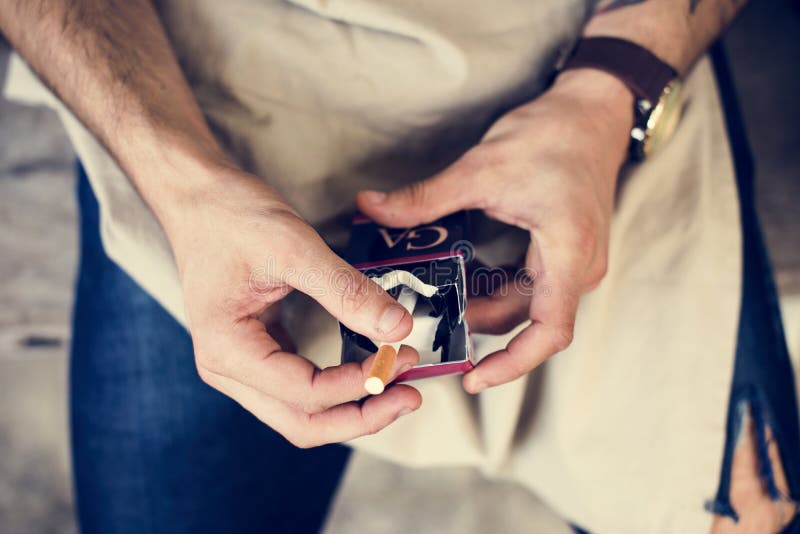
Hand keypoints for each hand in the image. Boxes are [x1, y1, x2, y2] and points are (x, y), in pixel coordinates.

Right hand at [162, 162, 421, 447]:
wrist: (198, 195)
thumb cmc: (230, 214)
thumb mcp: (293, 247)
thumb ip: (347, 291)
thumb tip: (398, 327)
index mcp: (228, 350)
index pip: (304, 393)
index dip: (358, 384)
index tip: (400, 359)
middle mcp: (228, 368)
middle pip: (302, 422)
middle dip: (360, 415)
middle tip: (409, 395)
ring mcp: (240, 363)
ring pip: (301, 412)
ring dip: (352, 407)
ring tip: (398, 387)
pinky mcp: (257, 350)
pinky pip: (300, 387)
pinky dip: (338, 387)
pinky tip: (370, 370)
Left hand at [356, 69, 632, 393]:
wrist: (591, 112)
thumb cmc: (552, 135)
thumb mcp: (481, 168)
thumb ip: (425, 198)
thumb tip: (370, 207)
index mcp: (569, 253)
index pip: (550, 330)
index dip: (513, 363)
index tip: (474, 378)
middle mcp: (580, 268)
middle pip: (527, 321)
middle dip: (478, 330)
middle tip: (428, 328)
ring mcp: (576, 263)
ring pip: (526, 307)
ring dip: (484, 310)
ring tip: (438, 307)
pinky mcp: (566, 255)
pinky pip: (531, 290)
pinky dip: (496, 292)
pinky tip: (462, 285)